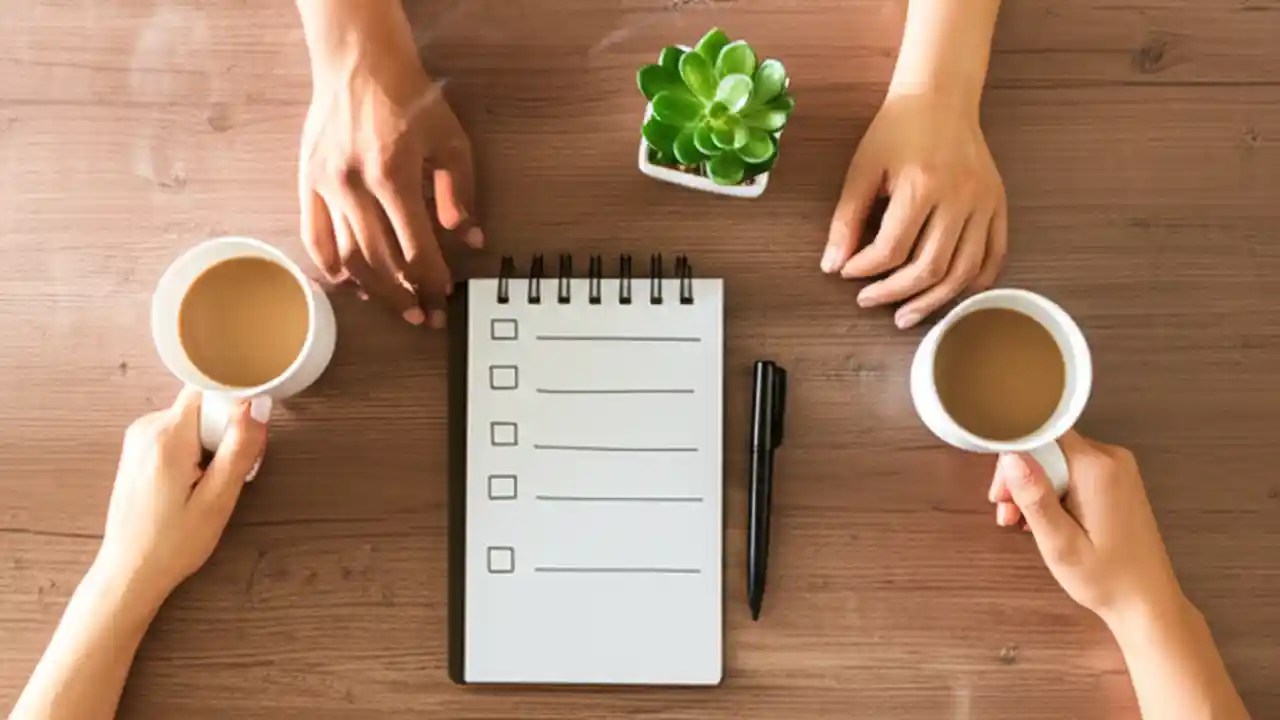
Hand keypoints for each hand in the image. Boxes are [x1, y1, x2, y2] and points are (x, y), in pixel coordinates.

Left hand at [93, 388, 269, 605]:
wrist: (130, 571)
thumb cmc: (174, 543)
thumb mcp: (218, 500)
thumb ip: (239, 448)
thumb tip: (256, 406)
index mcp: (167, 437)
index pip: (209, 388)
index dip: (236, 405)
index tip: (247, 436)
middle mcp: (147, 428)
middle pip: (203, 404)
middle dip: (227, 429)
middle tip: (234, 470)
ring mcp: (139, 438)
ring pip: (193, 419)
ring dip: (212, 441)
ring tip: (212, 482)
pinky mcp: (138, 449)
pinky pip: (179, 431)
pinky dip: (195, 449)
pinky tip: (195, 482)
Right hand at [297, 1, 480, 328]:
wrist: (358, 64)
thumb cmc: (411, 99)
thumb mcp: (451, 139)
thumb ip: (460, 192)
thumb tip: (468, 239)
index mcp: (392, 174)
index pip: (414, 246)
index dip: (431, 279)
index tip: (444, 296)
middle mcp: (353, 185)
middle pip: (378, 260)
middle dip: (404, 295)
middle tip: (422, 316)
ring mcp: (324, 186)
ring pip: (345, 257)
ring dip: (371, 290)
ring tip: (394, 306)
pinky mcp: (306, 183)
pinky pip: (314, 238)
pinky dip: (331, 268)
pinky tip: (350, 285)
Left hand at [823, 91, 1006, 328]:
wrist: (941, 97)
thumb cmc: (897, 131)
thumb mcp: (862, 169)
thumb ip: (846, 220)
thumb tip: (832, 266)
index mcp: (921, 186)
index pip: (891, 250)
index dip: (865, 270)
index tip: (848, 274)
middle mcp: (959, 197)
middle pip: (929, 268)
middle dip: (895, 293)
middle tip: (870, 301)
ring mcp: (984, 203)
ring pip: (963, 271)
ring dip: (933, 301)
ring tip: (907, 315)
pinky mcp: (998, 205)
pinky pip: (994, 256)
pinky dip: (973, 283)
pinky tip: (950, 295)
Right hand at [988, 431, 1184, 622]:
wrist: (1147, 602)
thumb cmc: (1105, 578)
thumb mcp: (1060, 542)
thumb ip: (1035, 496)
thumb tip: (1010, 456)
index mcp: (1097, 468)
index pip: (1040, 435)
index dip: (1012, 460)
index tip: (1002, 495)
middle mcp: (1110, 458)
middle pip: (1047, 447)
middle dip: (1020, 478)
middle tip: (1007, 515)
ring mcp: (1116, 468)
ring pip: (1056, 460)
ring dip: (1034, 488)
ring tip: (1022, 523)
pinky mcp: (1116, 480)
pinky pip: (1072, 471)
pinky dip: (1053, 491)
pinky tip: (1045, 519)